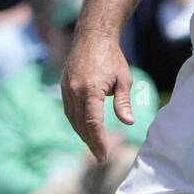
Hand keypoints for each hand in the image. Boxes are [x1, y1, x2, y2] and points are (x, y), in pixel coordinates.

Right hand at [61, 30, 133, 162]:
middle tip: (100, 157)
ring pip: (72, 119)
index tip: (104, 156)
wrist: (92, 36)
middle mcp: (75, 92)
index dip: (98, 142)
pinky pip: (69, 110)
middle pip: (81, 125)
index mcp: (91, 90)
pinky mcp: (64, 86)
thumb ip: (124, 102)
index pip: (93, 123)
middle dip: (91, 142)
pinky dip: (76, 123)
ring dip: (82, 134)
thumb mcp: (123, 79)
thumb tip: (129, 122)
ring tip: (93, 146)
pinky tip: (84, 129)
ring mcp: (67, 89)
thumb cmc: (112, 56)